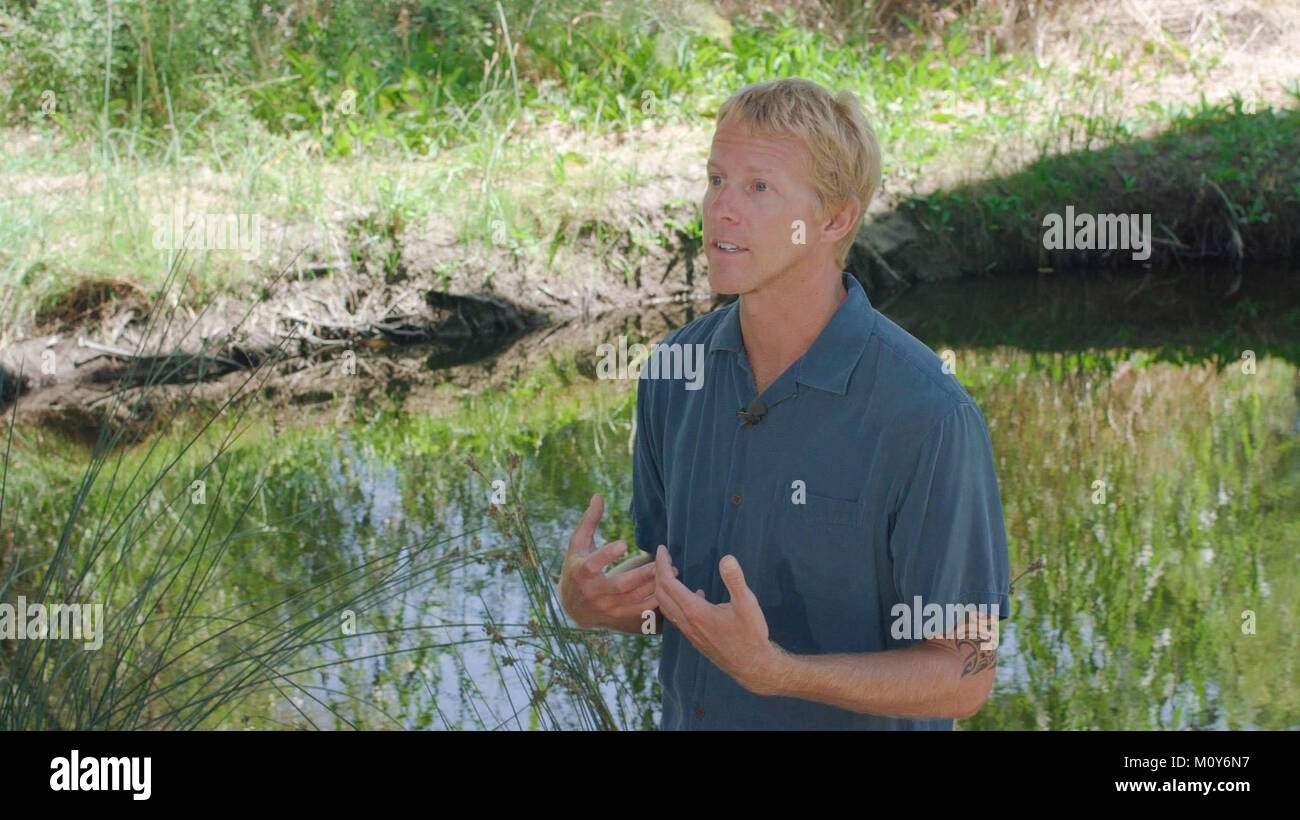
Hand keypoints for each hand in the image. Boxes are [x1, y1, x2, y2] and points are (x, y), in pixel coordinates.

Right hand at [559, 493, 674, 629]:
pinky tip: (667, 588)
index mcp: (582, 571)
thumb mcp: (578, 544)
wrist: (572, 605)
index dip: (607, 555)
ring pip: (632, 598)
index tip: (624, 543)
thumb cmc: (576, 566)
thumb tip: (598, 495)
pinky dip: (654, 601)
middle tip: (660, 562)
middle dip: (641, 575)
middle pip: (620, 585)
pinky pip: (638, 610)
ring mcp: (606, 606)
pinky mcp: (616, 615)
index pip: (593, 564)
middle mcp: (593, 591)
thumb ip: (589, 521)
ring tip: (671, 571)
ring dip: (653, 586)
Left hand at [653, 546, 786, 694]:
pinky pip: (676, 616)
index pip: (667, 583)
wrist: (752, 666)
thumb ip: (735, 581)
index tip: (661, 548)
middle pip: (660, 594)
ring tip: (675, 572)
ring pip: (666, 607)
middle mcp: (687, 622)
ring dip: (664, 588)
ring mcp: (689, 632)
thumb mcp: (748, 605)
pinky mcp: (695, 638)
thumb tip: (727, 558)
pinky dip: (675, 601)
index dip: (661, 564)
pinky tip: (695, 595)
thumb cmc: (751, 635)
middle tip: (665, 557)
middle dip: (658, 572)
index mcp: (695, 611)